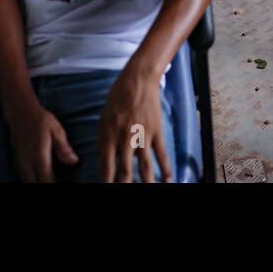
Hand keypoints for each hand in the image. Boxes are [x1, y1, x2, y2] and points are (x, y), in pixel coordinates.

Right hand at [10, 98, 77, 182]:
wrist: (20, 112)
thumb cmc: (41, 120)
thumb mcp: (56, 130)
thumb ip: (64, 148)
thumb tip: (74, 162)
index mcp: (39, 157)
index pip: (47, 182)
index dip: (56, 186)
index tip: (67, 185)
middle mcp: (27, 164)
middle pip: (37, 185)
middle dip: (47, 185)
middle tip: (60, 181)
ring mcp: (20, 165)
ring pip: (29, 184)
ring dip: (40, 183)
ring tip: (53, 179)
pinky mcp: (17, 164)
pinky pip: (25, 179)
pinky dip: (34, 180)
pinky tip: (43, 177)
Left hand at [99, 64, 171, 182]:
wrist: (137, 79)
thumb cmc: (118, 98)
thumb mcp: (105, 119)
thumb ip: (106, 140)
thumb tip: (110, 160)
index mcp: (108, 136)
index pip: (106, 167)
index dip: (106, 182)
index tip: (107, 190)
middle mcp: (123, 138)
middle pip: (124, 171)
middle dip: (125, 186)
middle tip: (125, 193)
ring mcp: (141, 135)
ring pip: (144, 166)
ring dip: (146, 182)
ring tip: (150, 191)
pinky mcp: (155, 131)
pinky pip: (160, 153)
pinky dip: (165, 167)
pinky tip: (168, 178)